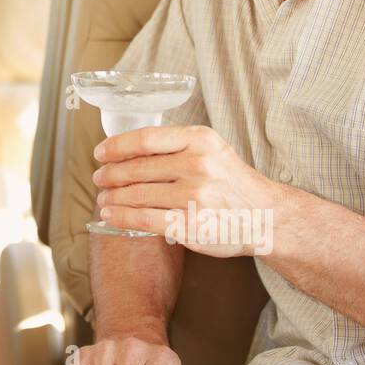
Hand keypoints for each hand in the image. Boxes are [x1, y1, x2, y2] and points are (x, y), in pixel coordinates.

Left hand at [93, 125, 277, 257]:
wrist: (265, 215)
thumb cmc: (231, 181)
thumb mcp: (210, 150)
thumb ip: (175, 147)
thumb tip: (127, 149)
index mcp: (200, 139)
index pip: (146, 139)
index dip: (116, 146)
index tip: (101, 153)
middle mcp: (198, 164)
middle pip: (137, 168)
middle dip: (111, 174)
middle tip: (99, 179)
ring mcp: (195, 195)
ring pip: (137, 194)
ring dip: (112, 198)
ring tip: (103, 199)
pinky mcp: (192, 224)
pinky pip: (145, 219)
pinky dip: (122, 217)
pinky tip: (111, 216)